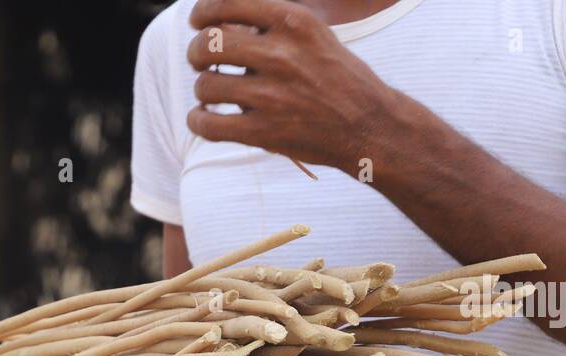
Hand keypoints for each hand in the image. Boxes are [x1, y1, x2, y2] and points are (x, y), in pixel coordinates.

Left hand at [185, 0, 405, 170]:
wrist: (369, 125)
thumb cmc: (337, 76)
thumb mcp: (311, 34)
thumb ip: (271, 24)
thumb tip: (222, 18)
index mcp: (293, 22)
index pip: (228, 3)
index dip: (202, 11)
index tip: (197, 20)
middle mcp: (281, 55)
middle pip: (209, 43)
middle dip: (195, 51)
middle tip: (200, 61)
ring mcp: (271, 96)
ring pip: (205, 86)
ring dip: (202, 90)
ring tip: (211, 94)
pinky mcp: (264, 132)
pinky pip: (209, 125)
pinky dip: (197, 122)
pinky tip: (202, 119)